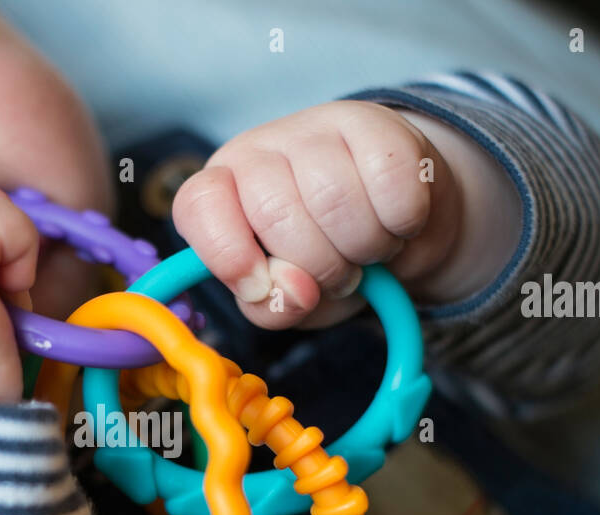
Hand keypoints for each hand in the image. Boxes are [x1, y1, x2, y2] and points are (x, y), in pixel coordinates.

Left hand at [171, 100, 517, 330]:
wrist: (396, 227)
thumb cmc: (326, 261)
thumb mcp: (288, 301)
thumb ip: (273, 307)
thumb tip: (295, 291)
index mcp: (220, 192)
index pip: (199, 207)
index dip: (228, 256)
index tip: (261, 289)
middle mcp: (258, 150)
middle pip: (275, 213)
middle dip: (317, 266)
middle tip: (339, 275)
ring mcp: (314, 127)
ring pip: (334, 198)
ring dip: (362, 247)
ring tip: (366, 250)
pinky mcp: (374, 121)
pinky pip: (389, 181)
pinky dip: (401, 221)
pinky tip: (396, 222)